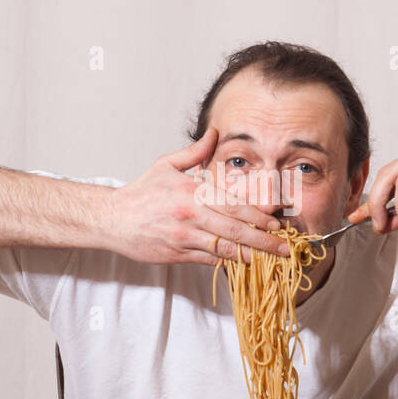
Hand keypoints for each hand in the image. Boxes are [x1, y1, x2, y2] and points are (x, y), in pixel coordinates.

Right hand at [107, 127, 292, 264]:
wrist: (112, 219)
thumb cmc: (141, 192)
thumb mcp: (166, 165)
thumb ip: (194, 152)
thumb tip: (215, 132)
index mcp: (191, 194)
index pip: (232, 206)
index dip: (258, 216)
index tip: (277, 222)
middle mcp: (190, 217)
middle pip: (234, 231)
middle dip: (263, 241)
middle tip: (285, 249)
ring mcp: (184, 239)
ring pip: (224, 250)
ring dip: (250, 257)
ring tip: (272, 262)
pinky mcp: (177, 256)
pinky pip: (208, 261)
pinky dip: (227, 264)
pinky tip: (245, 266)